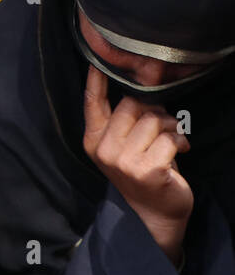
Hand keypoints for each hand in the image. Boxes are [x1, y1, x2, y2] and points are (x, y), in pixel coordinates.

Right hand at [83, 66, 193, 264]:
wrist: (154, 214)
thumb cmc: (143, 172)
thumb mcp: (124, 146)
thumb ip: (125, 121)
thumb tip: (144, 92)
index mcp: (94, 139)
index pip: (92, 103)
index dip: (96, 80)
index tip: (96, 59)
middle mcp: (104, 149)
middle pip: (132, 105)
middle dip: (155, 111)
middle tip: (164, 126)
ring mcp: (123, 161)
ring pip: (153, 120)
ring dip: (171, 127)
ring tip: (173, 142)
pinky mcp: (146, 170)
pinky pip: (170, 138)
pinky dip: (181, 141)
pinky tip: (180, 151)